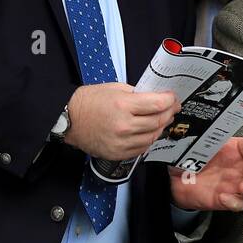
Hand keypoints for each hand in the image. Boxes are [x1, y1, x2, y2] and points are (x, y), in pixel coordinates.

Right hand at [63, 83, 179, 161]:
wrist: (69, 120)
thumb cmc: (89, 101)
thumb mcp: (114, 88)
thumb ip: (137, 94)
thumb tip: (155, 98)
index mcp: (123, 105)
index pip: (157, 105)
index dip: (170, 101)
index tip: (173, 98)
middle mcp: (124, 126)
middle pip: (158, 121)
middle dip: (169, 113)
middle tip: (172, 108)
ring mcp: (121, 143)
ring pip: (153, 137)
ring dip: (161, 127)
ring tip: (162, 119)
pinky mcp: (118, 154)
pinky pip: (142, 148)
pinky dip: (149, 139)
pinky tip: (149, 132)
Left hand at [168, 136, 242, 210]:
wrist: (174, 177)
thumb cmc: (189, 156)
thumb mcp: (199, 142)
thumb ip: (208, 136)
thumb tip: (206, 126)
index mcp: (237, 150)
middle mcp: (241, 167)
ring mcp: (236, 185)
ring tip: (241, 187)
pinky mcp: (227, 200)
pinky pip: (240, 204)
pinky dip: (235, 202)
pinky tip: (223, 197)